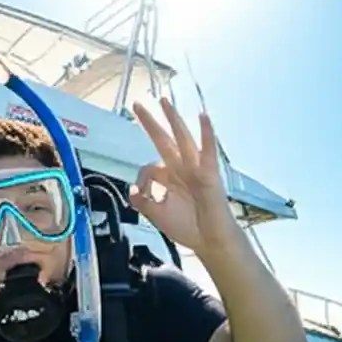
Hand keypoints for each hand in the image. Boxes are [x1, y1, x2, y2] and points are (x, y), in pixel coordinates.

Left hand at [128, 97, 242, 255]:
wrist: (208, 240)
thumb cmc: (187, 226)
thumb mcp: (156, 214)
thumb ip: (142, 201)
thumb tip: (131, 189)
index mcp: (169, 177)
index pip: (149, 168)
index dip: (141, 180)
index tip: (140, 194)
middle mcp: (181, 168)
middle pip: (163, 140)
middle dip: (150, 123)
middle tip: (136, 104)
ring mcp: (195, 168)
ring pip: (182, 138)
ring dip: (173, 118)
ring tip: (164, 101)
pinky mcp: (209, 173)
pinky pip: (207, 150)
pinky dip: (206, 133)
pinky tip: (203, 116)